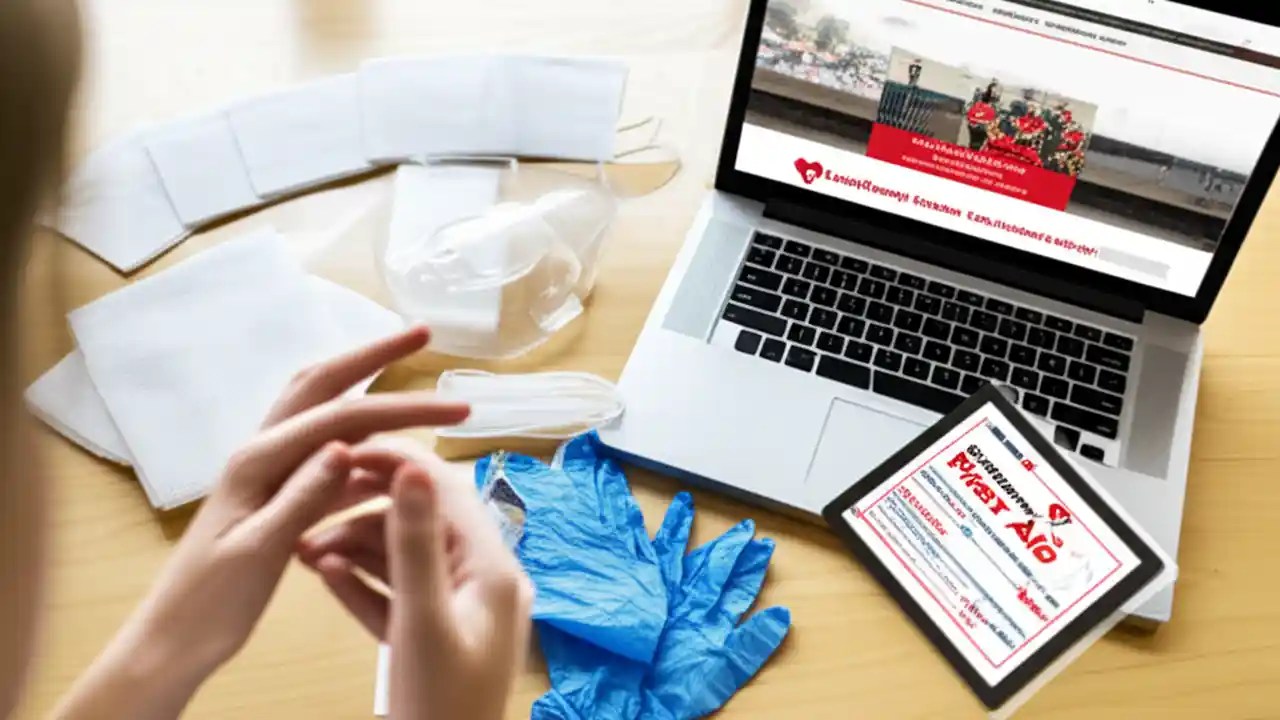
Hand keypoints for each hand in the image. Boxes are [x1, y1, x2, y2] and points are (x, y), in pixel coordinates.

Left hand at [55, 327, 470, 719]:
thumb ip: (301, 497)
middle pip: (326, 386)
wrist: (172, 640)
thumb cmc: (210, 603)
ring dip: (370, 394)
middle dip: (375, 358)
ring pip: (325, 414)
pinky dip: (362, 448)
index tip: (455, 406)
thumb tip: (345, 446)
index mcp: (259, 461)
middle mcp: (263, 452)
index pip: (343, 418)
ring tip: (415, 386)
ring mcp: (270, 471)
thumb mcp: (258, 552)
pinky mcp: (278, 494)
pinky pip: (326, 459)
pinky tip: (392, 463)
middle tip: (422, 335)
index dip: (402, 406)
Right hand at [298, 439, 532, 719]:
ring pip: (403, 558)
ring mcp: (456, 611)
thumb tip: (412, 465)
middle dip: (365, 508)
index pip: (449, 492)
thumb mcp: (423, 618)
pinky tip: (320, 571)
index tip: (344, 449)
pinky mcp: (431, 637)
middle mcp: (480, 582)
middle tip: (312, 500)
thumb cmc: (440, 704)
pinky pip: (396, 596)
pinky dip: (361, 582)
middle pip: (422, 521)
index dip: (398, 464)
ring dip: (354, 546)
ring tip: (302, 547)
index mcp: (491, 570)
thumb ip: (416, 542)